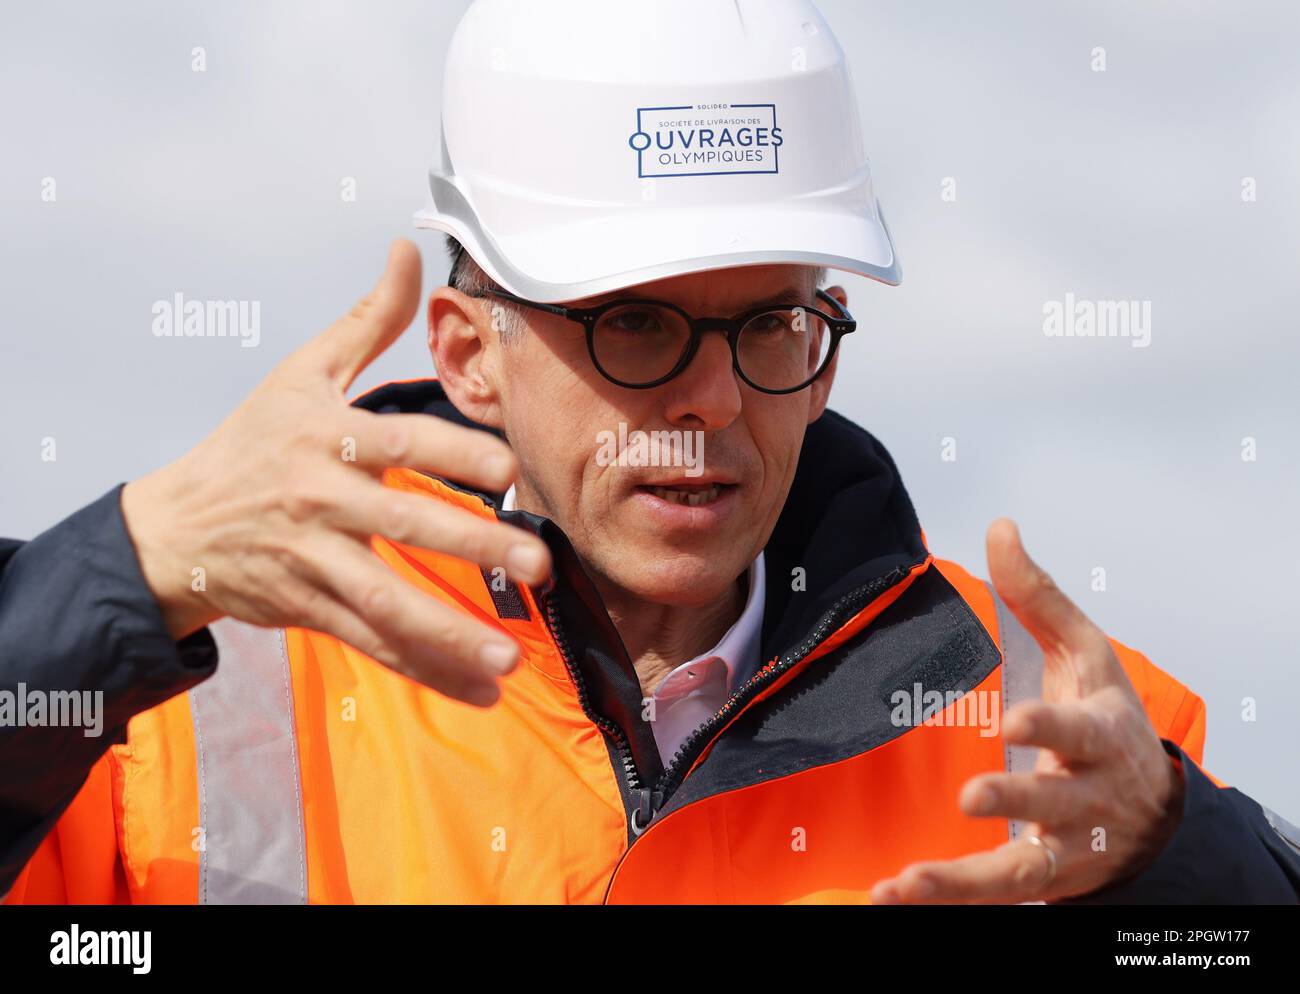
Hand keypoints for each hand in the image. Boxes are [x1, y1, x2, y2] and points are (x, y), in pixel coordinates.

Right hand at [120, 239, 550, 707]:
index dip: (453, 454)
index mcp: (326, 437)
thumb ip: (365, 320)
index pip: (398, 444)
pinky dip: (425, 668)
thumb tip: (405, 246)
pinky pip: (372, 642)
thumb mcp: (300, 373)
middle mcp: (320, 501)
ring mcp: (313, 562)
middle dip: (472, 547)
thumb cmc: (250, 442)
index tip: (507, 469)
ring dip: (447, 632)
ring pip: (385, 601)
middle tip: (537, 563)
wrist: (173, 527)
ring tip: (508, 657)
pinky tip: (478, 687)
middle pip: (402, 527)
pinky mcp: (309, 609)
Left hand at [870, 518, 1184, 902]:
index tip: (1017, 723)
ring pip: (1020, 873)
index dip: (1051, 729)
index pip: (1080, 734)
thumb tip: (1000, 527)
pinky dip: (945, 900)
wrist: (1153, 815)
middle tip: (972, 796)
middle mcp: (1087, 799)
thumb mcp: (1088, 654)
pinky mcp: (1039, 880)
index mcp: (1102, 737)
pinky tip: (891, 897)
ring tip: (907, 882)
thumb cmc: (1111, 721)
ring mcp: (1064, 849)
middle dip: (1016, 801)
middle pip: (1054, 806)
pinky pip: (992, 897)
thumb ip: (1040, 596)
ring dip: (963, 880)